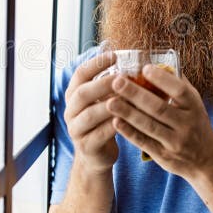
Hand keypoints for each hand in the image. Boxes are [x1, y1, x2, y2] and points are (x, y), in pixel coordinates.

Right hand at [63, 51, 118, 173]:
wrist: (96, 156)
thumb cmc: (104, 123)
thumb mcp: (104, 102)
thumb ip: (114, 87)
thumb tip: (141, 66)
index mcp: (74, 95)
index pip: (80, 74)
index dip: (95, 64)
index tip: (114, 55)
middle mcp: (71, 111)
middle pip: (82, 93)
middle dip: (102, 84)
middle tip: (122, 77)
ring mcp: (76, 129)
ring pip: (90, 114)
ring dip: (110, 105)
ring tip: (127, 98)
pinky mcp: (86, 146)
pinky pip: (99, 134)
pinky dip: (114, 126)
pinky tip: (127, 119)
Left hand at [106, 64, 212, 177]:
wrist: (206, 160)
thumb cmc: (196, 124)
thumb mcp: (195, 104)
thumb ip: (180, 85)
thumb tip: (162, 63)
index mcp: (194, 107)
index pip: (179, 91)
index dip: (162, 79)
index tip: (144, 68)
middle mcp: (186, 124)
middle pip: (159, 108)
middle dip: (136, 94)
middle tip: (117, 82)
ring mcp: (175, 141)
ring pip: (149, 126)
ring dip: (128, 113)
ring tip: (110, 101)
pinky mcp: (164, 155)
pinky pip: (144, 142)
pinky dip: (129, 132)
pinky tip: (115, 121)